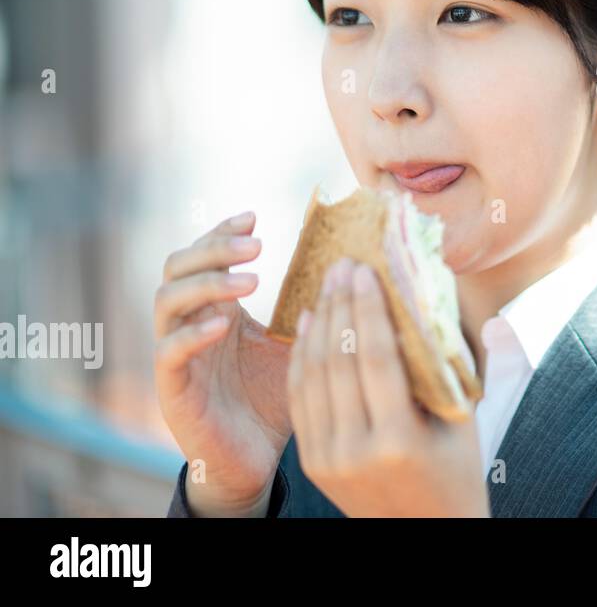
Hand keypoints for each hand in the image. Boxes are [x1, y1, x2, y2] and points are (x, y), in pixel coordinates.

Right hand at [154, 210, 292, 516]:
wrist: (255, 460)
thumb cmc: (276, 399)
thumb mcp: (297, 345)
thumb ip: (309, 308)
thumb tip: (349, 264)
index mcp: (218, 307)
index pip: (204, 254)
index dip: (223, 232)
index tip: (255, 217)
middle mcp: (189, 322)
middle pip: (178, 266)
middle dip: (215, 249)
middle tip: (257, 246)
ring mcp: (175, 353)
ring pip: (166, 301)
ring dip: (207, 283)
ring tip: (250, 281)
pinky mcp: (172, 388)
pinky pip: (168, 351)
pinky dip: (192, 333)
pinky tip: (224, 324)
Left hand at [288, 258, 489, 516]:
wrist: (425, 532)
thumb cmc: (457, 469)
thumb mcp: (464, 417)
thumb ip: (453, 361)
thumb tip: (454, 299)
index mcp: (399, 439)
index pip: (375, 358)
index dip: (366, 309)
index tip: (364, 270)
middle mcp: (356, 450)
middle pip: (339, 362)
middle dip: (339, 306)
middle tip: (343, 264)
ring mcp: (327, 459)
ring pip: (313, 377)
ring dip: (318, 325)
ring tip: (327, 285)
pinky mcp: (312, 462)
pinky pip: (300, 399)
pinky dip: (302, 357)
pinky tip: (310, 324)